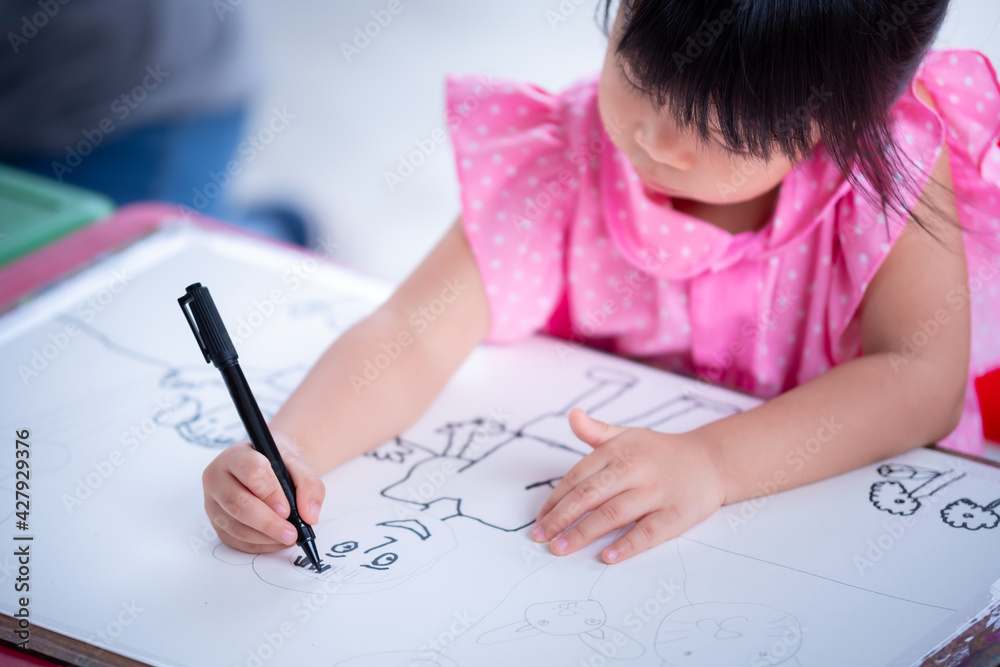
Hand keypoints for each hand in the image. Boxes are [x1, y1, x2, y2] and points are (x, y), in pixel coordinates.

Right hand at [202, 433, 324, 552]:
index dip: (271, 493)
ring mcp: (213, 502)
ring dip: (265, 537)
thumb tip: (309, 516)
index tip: (288, 509)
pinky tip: (276, 541)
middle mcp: (217, 478)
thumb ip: (309, 485)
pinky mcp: (216, 522)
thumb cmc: (279, 463)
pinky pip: (235, 540)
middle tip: (292, 533)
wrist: (268, 466)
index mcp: (236, 456)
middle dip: (268, 523)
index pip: (252, 472)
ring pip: (235, 526)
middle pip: (238, 504)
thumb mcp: (298, 464)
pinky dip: (259, 545)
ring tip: (288, 537)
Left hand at [532, 408, 725, 563]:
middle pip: (589, 496)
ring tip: (560, 548)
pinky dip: (627, 545)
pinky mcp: (676, 514)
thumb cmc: (660, 452)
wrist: (711, 460)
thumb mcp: (627, 435)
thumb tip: (572, 415)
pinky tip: (607, 557)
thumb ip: (595, 431)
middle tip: (540, 538)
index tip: (540, 519)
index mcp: (618, 451)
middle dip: (561, 519)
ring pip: (612, 515)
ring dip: (583, 534)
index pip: (577, 477)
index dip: (555, 500)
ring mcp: (656, 492)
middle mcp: (634, 469)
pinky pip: (648, 532)